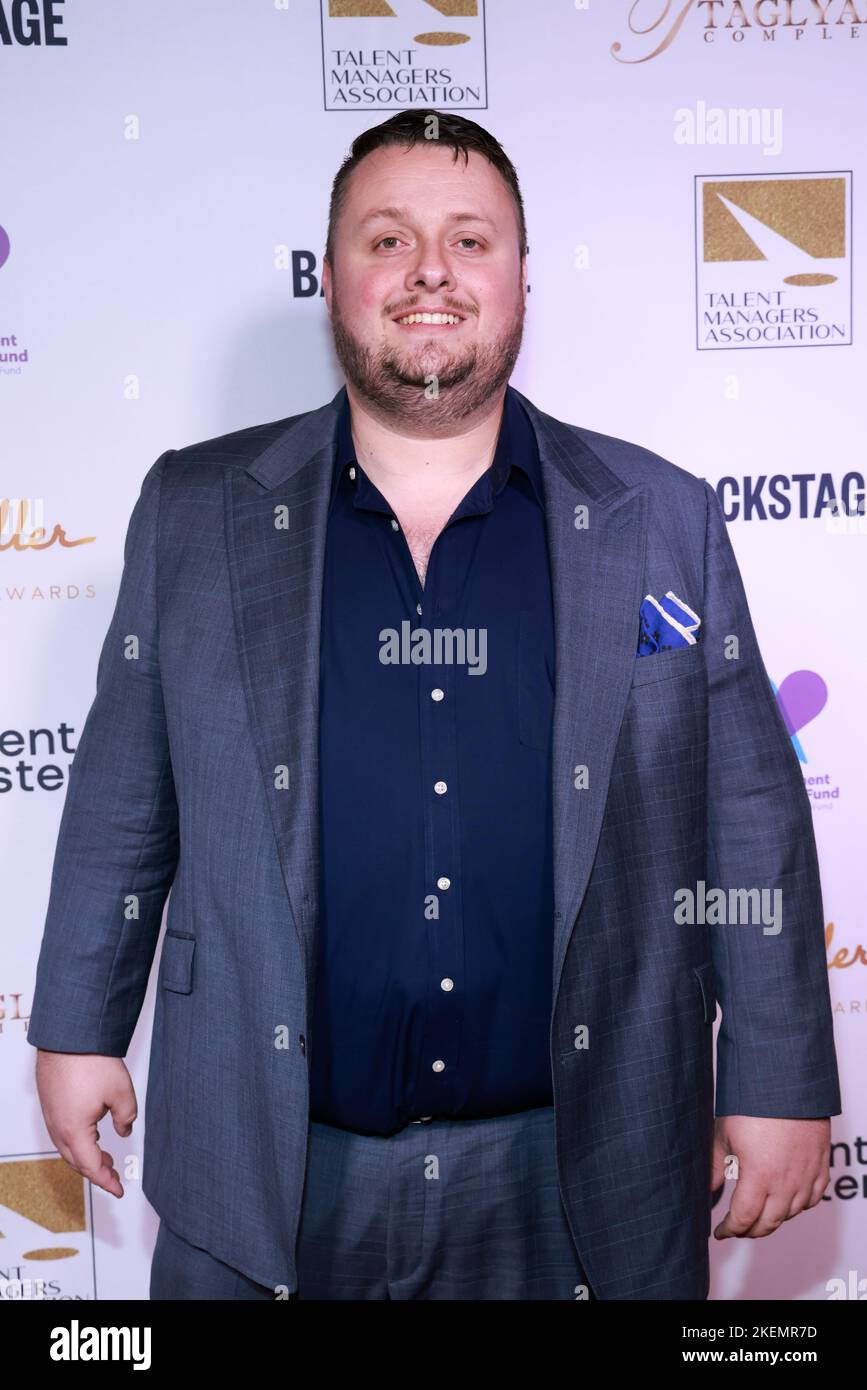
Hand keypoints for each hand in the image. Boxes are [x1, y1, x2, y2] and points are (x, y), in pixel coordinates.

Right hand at [34, 1050, 137, 1198]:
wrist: (68, 1036)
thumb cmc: (90, 1060)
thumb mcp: (121, 1092)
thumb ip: (126, 1117)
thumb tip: (124, 1131)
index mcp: (74, 1131)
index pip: (91, 1167)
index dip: (106, 1181)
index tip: (118, 1189)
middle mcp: (58, 1127)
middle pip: (77, 1160)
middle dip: (97, 1171)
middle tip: (114, 1175)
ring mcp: (52, 1115)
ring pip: (68, 1147)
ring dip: (87, 1156)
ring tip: (106, 1158)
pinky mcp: (51, 1103)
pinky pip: (63, 1132)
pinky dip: (78, 1141)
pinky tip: (92, 1133)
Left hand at [710, 1115, 830, 1238]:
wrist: (785, 1082)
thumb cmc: (751, 1104)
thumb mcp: (723, 1134)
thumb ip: (713, 1167)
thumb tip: (705, 1189)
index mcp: (760, 1176)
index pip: (744, 1218)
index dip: (730, 1229)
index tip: (720, 1231)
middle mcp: (786, 1182)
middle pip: (769, 1223)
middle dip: (750, 1230)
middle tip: (737, 1228)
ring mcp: (806, 1175)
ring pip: (791, 1214)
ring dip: (772, 1219)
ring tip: (757, 1215)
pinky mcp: (820, 1165)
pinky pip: (812, 1199)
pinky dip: (798, 1206)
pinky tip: (786, 1202)